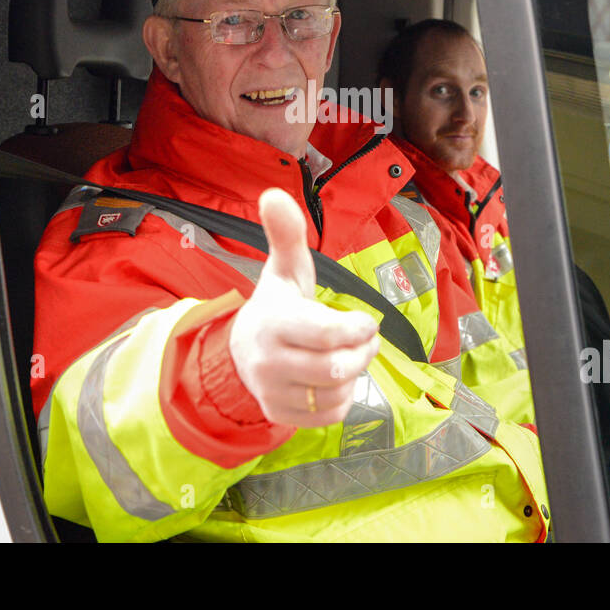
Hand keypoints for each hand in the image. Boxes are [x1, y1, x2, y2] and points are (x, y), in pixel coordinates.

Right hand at [229, 188, 381, 427]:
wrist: (241, 351)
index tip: (368, 321)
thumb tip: (273, 193)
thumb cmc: (276, 305)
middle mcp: (268, 362)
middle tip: (366, 338)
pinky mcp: (280, 415)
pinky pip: (330, 415)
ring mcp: (272, 392)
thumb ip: (286, 234)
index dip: (358, 329)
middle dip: (364, 352)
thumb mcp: (284, 269)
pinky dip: (342, 398)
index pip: (326, 334)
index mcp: (273, 322)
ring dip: (355, 374)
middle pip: (337, 368)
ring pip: (337, 393)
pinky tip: (334, 379)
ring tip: (351, 355)